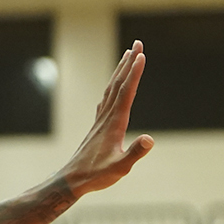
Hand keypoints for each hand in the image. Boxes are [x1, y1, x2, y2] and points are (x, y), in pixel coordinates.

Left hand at [58, 41, 153, 195]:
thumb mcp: (120, 168)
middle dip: (129, 62)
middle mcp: (107, 116)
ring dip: (121, 70)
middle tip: (138, 43)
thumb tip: (150, 139)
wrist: (73, 180)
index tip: (141, 55)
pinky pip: (107, 98)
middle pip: (119, 83)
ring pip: (112, 88)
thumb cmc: (97, 175)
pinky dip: (113, 86)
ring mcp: (101, 120)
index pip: (127, 93)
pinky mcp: (98, 125)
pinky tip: (114, 86)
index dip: (134, 73)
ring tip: (128, 55)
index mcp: (114, 123)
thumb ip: (135, 153)